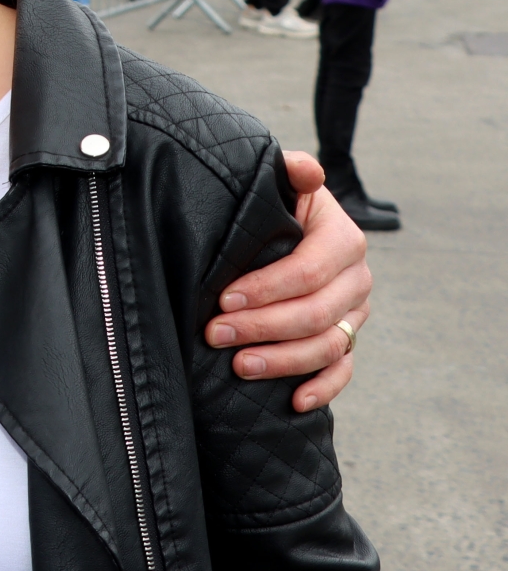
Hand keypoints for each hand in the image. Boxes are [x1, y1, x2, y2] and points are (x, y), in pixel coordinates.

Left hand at [204, 151, 371, 411]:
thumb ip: (288, 173)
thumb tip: (306, 169)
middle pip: (316, 313)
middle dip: (263, 326)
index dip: (268, 287)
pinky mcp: (346, 339)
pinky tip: (294, 401)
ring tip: (239, 365)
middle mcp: (355, 278)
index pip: (310, 270)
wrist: (278, 227)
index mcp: (342, 238)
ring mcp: (354, 312)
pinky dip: (322, 388)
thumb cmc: (269, 205)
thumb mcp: (276, 183)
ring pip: (328, 345)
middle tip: (215, 334)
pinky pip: (343, 370)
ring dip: (283, 360)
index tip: (224, 297)